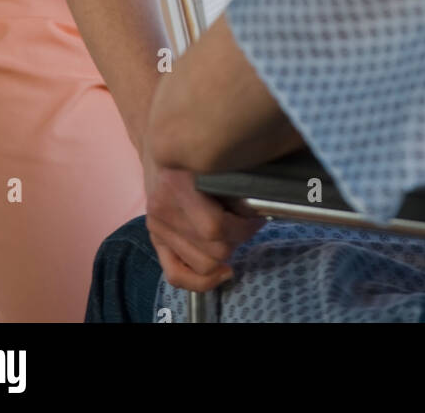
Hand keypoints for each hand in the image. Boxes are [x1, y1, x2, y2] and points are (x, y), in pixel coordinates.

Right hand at [143, 146, 264, 293]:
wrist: (163, 143)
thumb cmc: (198, 146)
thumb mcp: (217, 153)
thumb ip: (237, 173)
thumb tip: (268, 190)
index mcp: (177, 182)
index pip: (216, 227)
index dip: (245, 226)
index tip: (260, 214)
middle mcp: (163, 207)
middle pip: (213, 248)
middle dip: (238, 238)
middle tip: (248, 221)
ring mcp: (157, 225)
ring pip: (202, 264)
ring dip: (225, 254)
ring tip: (234, 234)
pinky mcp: (155, 237)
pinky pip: (176, 275)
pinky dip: (202, 282)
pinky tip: (223, 270)